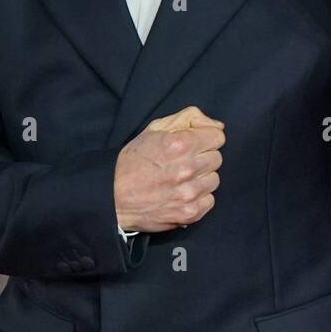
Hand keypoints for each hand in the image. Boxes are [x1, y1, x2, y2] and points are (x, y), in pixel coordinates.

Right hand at [114, 105, 224, 233]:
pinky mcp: (190, 213)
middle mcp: (187, 168)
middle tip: (182, 163)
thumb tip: (217, 125)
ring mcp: (189, 193)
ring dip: (201, 179)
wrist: (112, 197)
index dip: (205, 139)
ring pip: (214, 180)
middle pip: (217, 158)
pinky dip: (198, 198)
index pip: (218, 137)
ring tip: (180, 180)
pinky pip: (209, 200)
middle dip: (202, 158)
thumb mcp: (155, 129)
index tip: (194, 144)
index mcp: (180, 144)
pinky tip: (181, 194)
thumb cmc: (132, 162)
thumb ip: (189, 118)